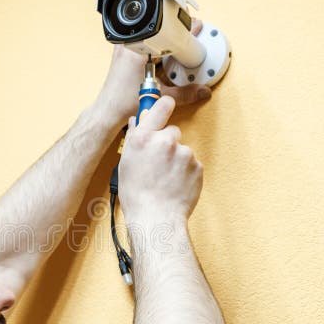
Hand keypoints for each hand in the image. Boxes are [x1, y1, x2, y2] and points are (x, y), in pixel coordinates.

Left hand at [92, 19, 210, 129]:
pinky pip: (144, 41)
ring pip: (151, 35)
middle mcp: (129, 45)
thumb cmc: (123, 103)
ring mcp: (124, 46)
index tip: (196, 27)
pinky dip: (156, 45)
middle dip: (176, 34)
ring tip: (175, 47)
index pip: (166, 32)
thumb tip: (201, 91)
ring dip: (165, 39)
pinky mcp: (124, 51)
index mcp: (137, 50)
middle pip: (159, 30)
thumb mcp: (159, 97)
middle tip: (188, 40)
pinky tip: (162, 54)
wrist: (108, 110)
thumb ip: (184, 94)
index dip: (184, 29)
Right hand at [118, 95, 202, 221]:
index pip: (162, 105)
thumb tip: (138, 122)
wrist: (156, 218)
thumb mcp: (126, 163)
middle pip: (172, 131)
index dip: (164, 106)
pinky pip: (191, 164)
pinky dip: (185, 172)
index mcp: (144, 138)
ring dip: (176, 160)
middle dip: (167, 142)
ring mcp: (184, 154)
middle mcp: (165, 141)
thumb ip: (134, 139)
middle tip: (158, 161)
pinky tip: (174, 184)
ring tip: (165, 179)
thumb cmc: (136, 195)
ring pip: (181, 150)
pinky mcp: (197, 167)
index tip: (164, 107)